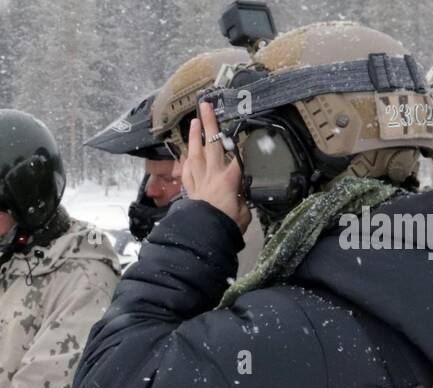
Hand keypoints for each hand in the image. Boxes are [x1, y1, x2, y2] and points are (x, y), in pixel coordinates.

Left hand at [182, 102, 249, 232]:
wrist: (202, 236)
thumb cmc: (227, 225)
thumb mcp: (245, 213)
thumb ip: (243, 199)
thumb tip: (242, 195)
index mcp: (230, 179)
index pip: (238, 154)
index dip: (241, 140)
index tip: (244, 125)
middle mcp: (212, 174)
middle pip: (211, 144)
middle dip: (210, 124)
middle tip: (205, 106)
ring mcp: (199, 181)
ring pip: (195, 153)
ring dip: (195, 136)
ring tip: (194, 121)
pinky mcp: (190, 190)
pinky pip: (187, 171)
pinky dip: (187, 160)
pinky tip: (187, 153)